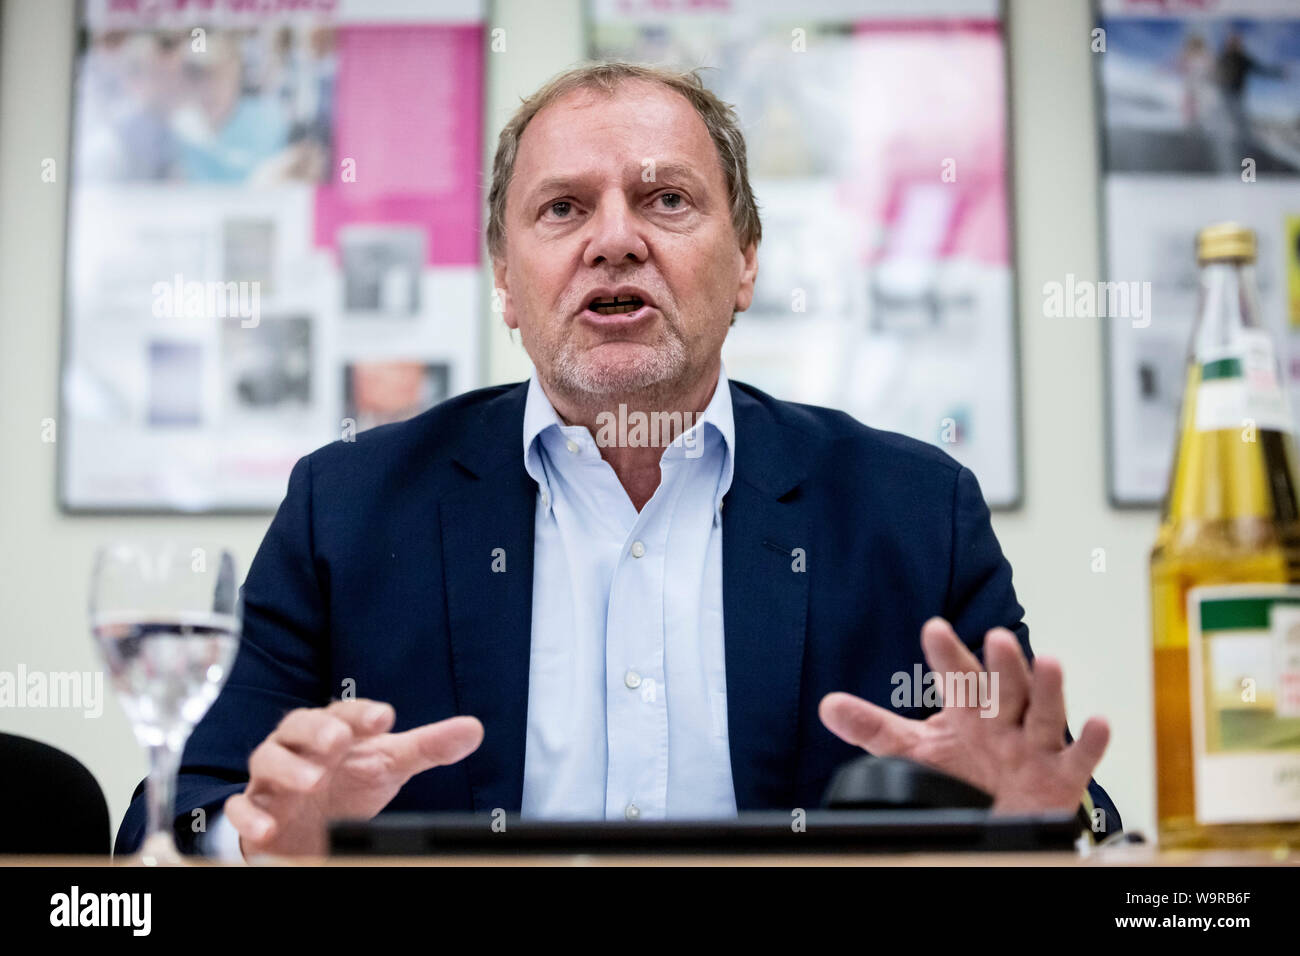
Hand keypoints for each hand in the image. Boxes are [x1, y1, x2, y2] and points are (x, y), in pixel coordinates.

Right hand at [222, 699, 482, 857]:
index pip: (344, 713)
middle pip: (298, 726)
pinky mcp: (255, 810)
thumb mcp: (390, 764)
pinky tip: (268, 829)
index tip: (385, 718)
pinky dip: (250, 817)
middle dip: (317, 732)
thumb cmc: (349, 783)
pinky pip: (241, 808)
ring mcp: (273, 778)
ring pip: (268, 760)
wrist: (310, 825)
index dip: (361, 714)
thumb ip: (429, 747)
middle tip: (339, 740)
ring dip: (287, 769)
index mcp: (332, 730)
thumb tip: (474, 729)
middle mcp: (299, 747)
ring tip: (313, 780)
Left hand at [818, 617, 1108, 814]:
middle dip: (1002, 666)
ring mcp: (1036, 745)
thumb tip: (829, 706)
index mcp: (970, 710)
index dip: (946, 655)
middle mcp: (1005, 721)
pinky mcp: (1062, 776)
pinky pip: (1080, 759)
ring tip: (1051, 662)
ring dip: (1050, 689)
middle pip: (1004, 689)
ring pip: (1044, 713)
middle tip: (996, 637)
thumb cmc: (964, 774)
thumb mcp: (915, 750)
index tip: (933, 629)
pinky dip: (1092, 742)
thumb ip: (874, 727)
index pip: (956, 677)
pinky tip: (1099, 722)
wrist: (1000, 816)